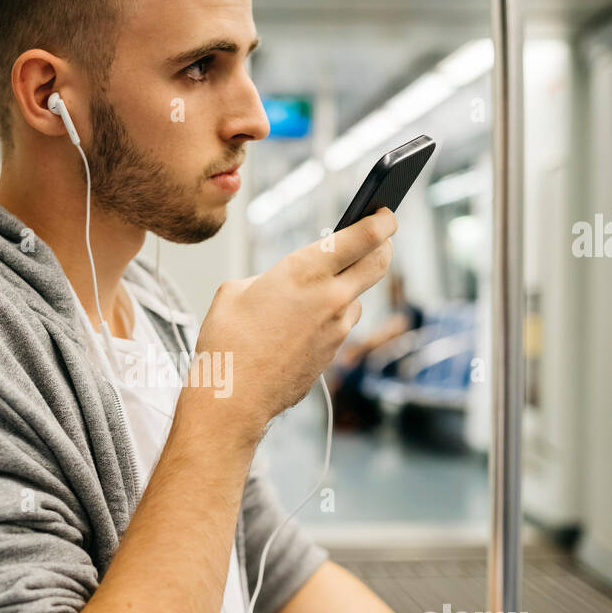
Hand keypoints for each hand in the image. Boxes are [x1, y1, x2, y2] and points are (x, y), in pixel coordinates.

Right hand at [190, 208, 396, 444]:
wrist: (233, 398)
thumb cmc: (227, 345)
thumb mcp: (234, 291)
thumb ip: (268, 278)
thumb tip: (280, 283)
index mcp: (305, 270)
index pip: (364, 236)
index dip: (382, 221)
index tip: (385, 214)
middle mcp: (330, 297)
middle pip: (379, 262)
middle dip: (383, 245)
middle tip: (378, 238)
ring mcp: (337, 328)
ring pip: (358, 297)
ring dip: (347, 289)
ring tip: (317, 292)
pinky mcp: (334, 354)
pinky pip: (341, 326)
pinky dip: (330, 319)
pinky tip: (302, 327)